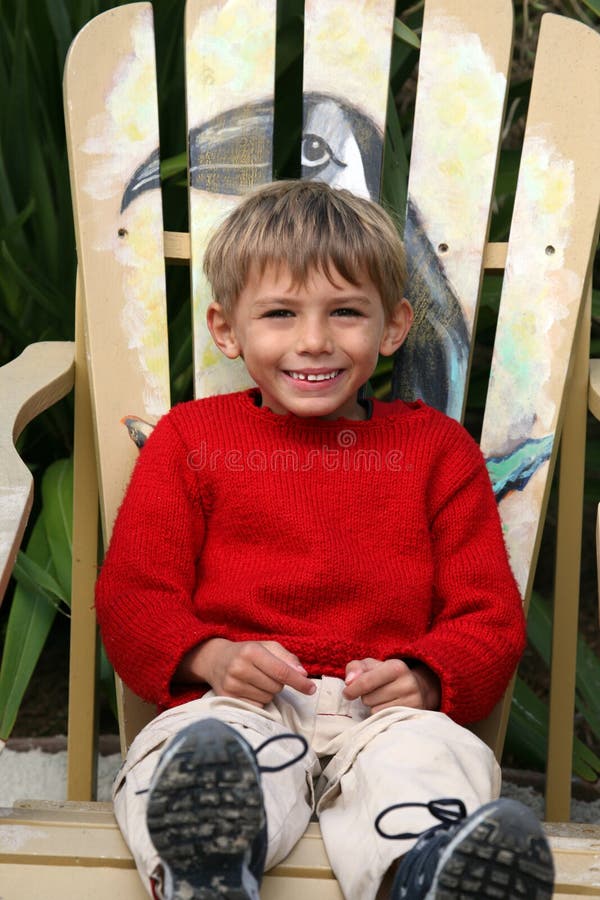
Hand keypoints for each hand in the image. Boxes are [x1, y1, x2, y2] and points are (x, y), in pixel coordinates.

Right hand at [176, 638, 315, 706]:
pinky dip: (259, 699)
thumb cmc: (247, 652)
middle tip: (267, 673)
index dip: (299, 682)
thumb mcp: (267, 647)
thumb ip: (287, 658)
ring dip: (269, 691)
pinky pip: (257, 705)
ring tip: (257, 680)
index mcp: (251, 651)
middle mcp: (239, 668)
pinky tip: (250, 689)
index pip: (281, 671)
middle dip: (279, 682)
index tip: (312, 689)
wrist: (215, 660)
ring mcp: (232, 685)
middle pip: (276, 686)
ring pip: (268, 698)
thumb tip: (303, 674)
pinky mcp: (228, 698)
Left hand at [342, 658, 439, 712]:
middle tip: (375, 692)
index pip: (366, 681)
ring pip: (375, 711)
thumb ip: (355, 668)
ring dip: (374, 707)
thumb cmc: (387, 676)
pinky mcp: (412, 716)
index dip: (352, 689)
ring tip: (383, 699)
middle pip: (368, 698)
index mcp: (396, 667)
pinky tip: (388, 707)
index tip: (346, 693)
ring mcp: (412, 702)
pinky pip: (384, 720)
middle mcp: (407, 684)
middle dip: (366, 696)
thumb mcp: (371, 666)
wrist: (418, 688)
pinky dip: (381, 715)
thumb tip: (349, 681)